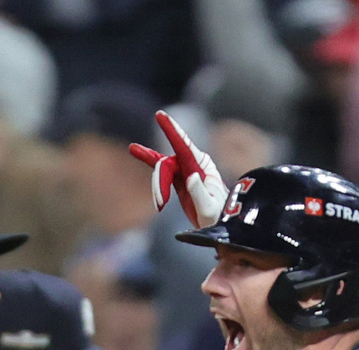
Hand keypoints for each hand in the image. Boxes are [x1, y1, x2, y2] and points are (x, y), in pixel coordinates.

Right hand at [128, 110, 225, 228]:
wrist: (216, 225)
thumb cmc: (216, 216)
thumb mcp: (208, 208)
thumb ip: (199, 192)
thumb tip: (190, 176)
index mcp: (202, 165)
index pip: (183, 144)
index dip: (171, 129)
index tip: (160, 115)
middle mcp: (192, 162)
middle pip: (167, 162)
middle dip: (159, 180)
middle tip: (146, 175)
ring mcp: (183, 169)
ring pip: (161, 169)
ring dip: (158, 188)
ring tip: (160, 205)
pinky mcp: (177, 178)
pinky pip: (161, 174)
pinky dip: (155, 185)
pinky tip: (142, 167)